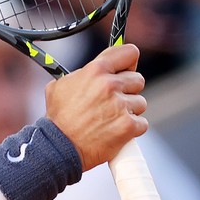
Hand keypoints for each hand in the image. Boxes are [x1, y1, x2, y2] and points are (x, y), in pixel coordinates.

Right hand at [43, 43, 146, 169]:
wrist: (58, 147)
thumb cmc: (58, 117)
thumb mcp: (61, 85)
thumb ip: (82, 73)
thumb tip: (98, 66)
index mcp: (95, 70)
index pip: (129, 53)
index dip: (129, 62)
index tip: (126, 69)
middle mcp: (110, 85)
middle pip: (138, 79)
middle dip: (128, 90)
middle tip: (112, 101)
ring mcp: (120, 106)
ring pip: (140, 103)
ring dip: (129, 111)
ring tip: (110, 119)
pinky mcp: (128, 126)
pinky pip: (142, 123)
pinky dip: (132, 129)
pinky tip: (115, 131)